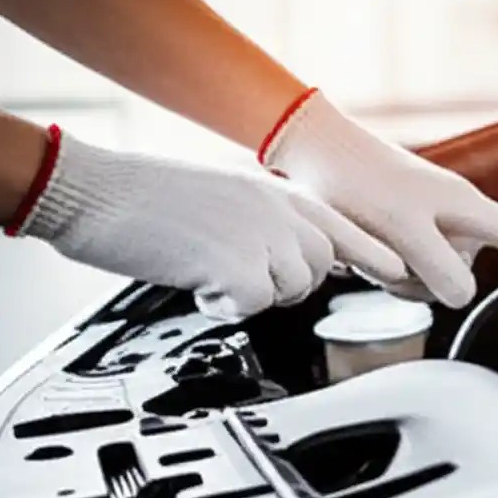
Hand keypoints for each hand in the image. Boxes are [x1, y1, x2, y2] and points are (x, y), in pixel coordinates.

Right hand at [14, 127, 406, 320]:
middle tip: (236, 270)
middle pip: (320, 268)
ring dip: (252, 292)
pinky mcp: (240, 269)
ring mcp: (265, 239)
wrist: (96, 190)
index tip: (401, 272)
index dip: (377, 256)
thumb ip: (274, 222)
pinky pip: (251, 307)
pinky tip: (195, 280)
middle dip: (286, 281)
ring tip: (208, 267)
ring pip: (290, 290)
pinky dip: (222, 305)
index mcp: (283, 193)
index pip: (350, 230)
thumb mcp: (232, 196)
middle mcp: (283, 212)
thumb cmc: (151, 197)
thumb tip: (303, 256)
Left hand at [260, 90, 497, 307]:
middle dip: (428, 282)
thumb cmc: (358, 182)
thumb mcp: (402, 230)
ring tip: (377, 245)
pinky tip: (366, 251)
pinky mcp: (405, 233)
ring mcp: (430, 226)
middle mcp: (455, 218)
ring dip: (402, 278)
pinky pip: (407, 273)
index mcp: (467, 209)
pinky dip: (386, 271)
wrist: (313, 151)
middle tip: (394, 256)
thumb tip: (463, 299)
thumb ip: (437, 268)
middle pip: (464, 277)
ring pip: (431, 281)